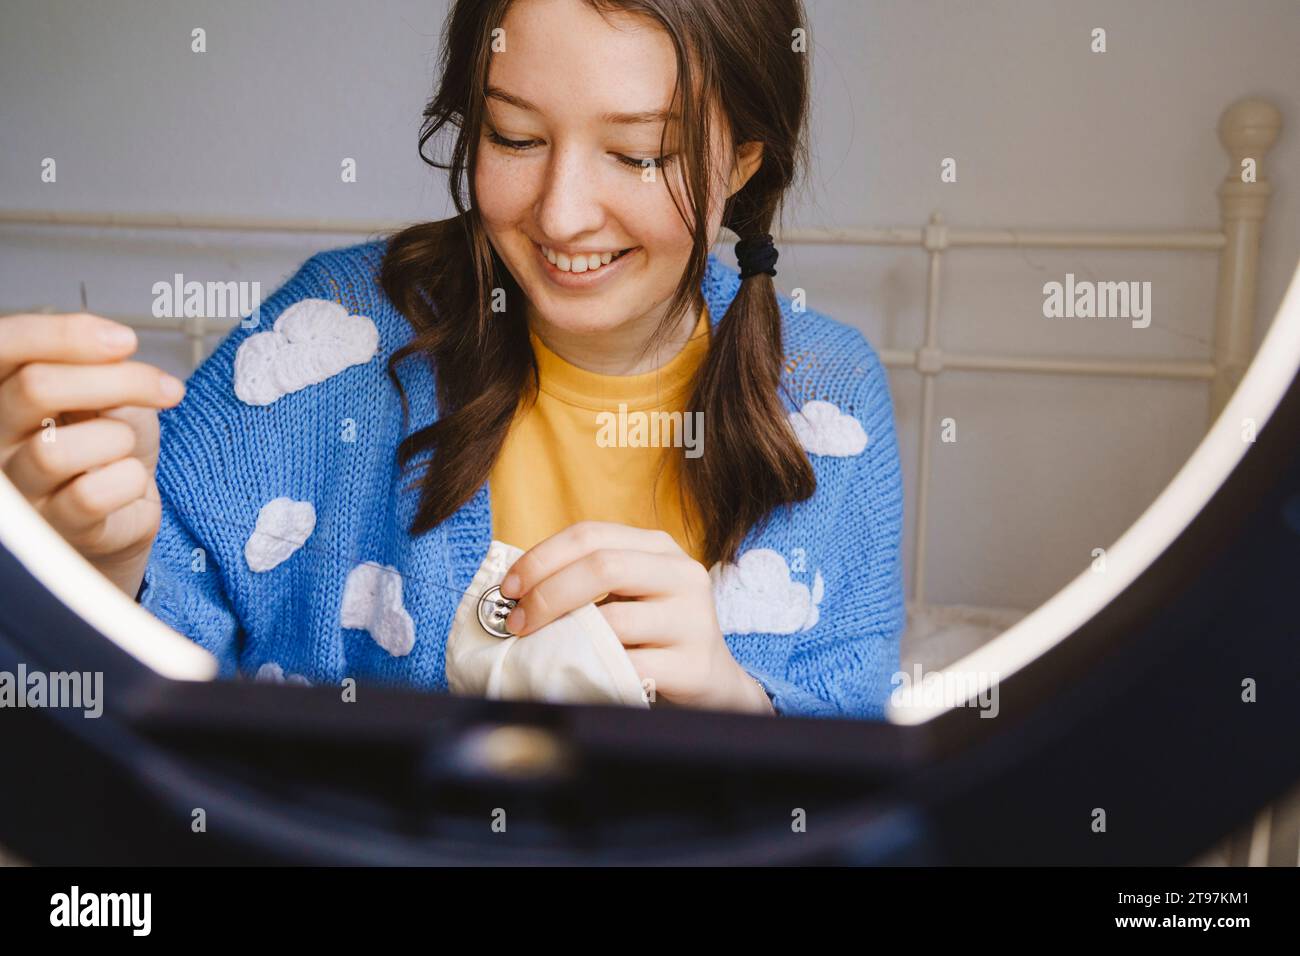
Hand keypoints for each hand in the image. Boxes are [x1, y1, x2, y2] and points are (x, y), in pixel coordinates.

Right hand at [0, 311, 185, 597]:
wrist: (126, 503)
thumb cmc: (110, 441)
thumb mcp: (112, 392)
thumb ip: (101, 369)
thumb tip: (113, 353)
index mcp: (6, 388)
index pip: (5, 343)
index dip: (63, 334)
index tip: (124, 341)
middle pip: (35, 387)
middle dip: (117, 381)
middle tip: (163, 390)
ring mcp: (18, 484)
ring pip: (55, 450)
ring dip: (117, 439)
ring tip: (126, 447)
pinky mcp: (52, 525)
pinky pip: (90, 495)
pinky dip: (128, 481)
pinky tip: (127, 481)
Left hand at [498, 521, 773, 713]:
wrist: (711, 682)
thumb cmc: (652, 634)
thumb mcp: (627, 594)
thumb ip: (584, 581)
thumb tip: (513, 589)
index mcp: (659, 548)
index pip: (590, 535)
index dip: (541, 558)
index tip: (507, 587)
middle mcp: (682, 574)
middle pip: (603, 567)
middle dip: (548, 594)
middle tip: (517, 622)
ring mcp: (693, 619)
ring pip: (615, 620)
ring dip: (565, 638)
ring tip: (541, 652)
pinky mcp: (693, 664)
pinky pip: (628, 666)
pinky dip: (593, 671)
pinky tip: (577, 676)